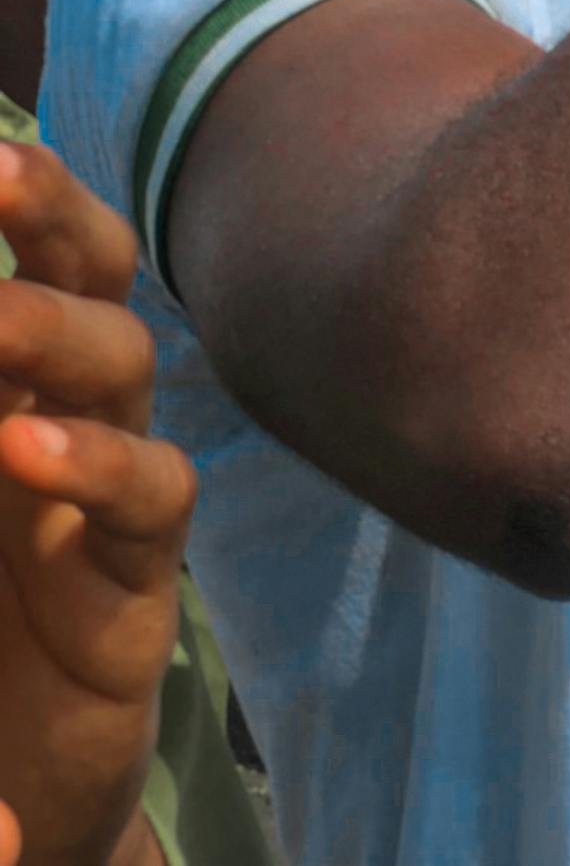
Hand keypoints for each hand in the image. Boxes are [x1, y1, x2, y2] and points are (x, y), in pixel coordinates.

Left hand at [0, 142, 194, 865]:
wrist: (5, 787)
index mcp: (14, 380)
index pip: (43, 253)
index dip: (29, 193)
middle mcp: (69, 413)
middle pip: (95, 281)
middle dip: (51, 218)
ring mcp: (108, 493)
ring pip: (122, 370)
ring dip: (53, 332)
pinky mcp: (131, 590)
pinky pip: (145, 501)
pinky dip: (92, 466)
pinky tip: (23, 446)